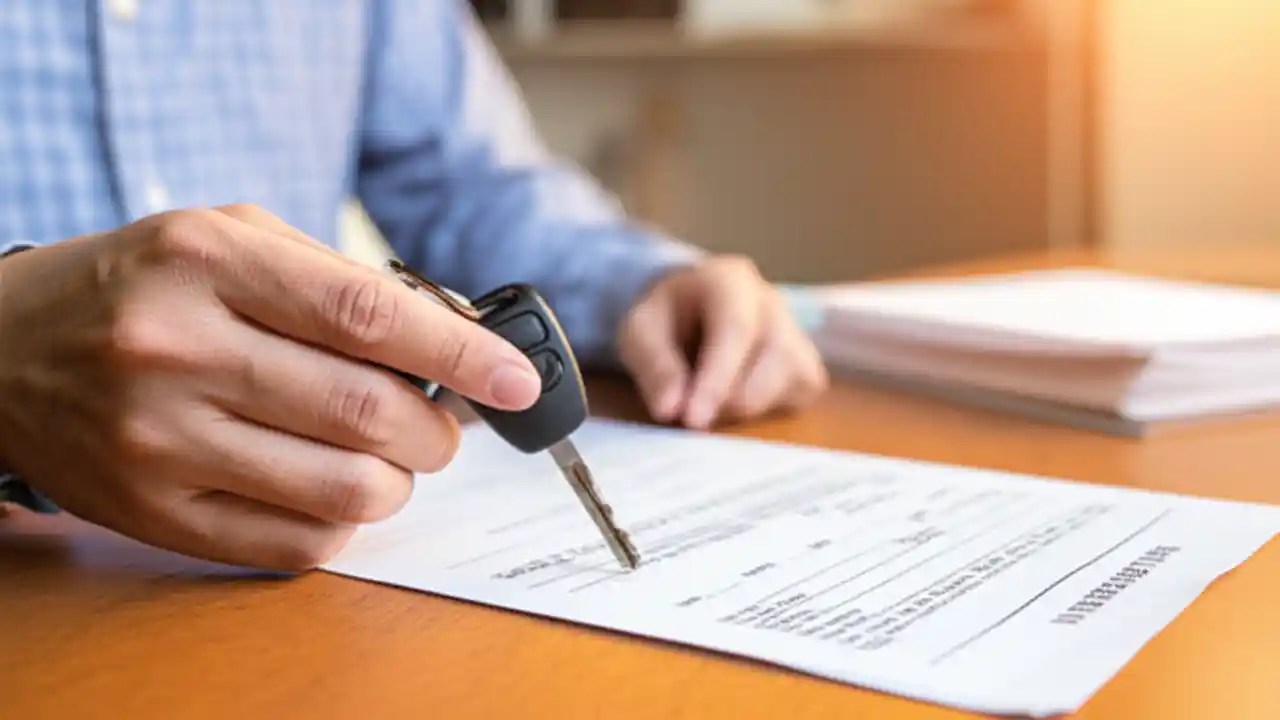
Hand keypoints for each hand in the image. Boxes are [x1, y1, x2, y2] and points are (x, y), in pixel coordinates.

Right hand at [0, 205, 541, 568]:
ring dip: (399, 482)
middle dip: (437, 430)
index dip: (462, 351)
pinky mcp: (153, 512)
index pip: (367, 315)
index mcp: (208, 261)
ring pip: (341, 488)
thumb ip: (335, 280)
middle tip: (444, 427)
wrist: (5, 351)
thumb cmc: (140, 285)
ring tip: (391, 458)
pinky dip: (346, 522)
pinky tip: (335, 488)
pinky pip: (294, 541)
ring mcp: (159, 439)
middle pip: (365, 411)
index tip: (516, 379)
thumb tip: (449, 337)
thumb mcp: (228, 237)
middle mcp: (178, 349)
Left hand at [617, 256, 827, 428]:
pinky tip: (736, 396)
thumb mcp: (640, 332)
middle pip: (772, 357)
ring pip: (791, 381)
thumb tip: (671, 410)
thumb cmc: (667, 319)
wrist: (690, 313)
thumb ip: (654, 365)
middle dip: (728, 399)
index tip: (693, 420)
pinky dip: (765, 411)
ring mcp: (796, 333)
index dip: (717, 379)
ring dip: (744, 406)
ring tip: (710, 398)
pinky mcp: (807, 367)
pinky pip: (799, 398)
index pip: (735, 329)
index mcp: (729, 280)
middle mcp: (772, 302)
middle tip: (690, 416)